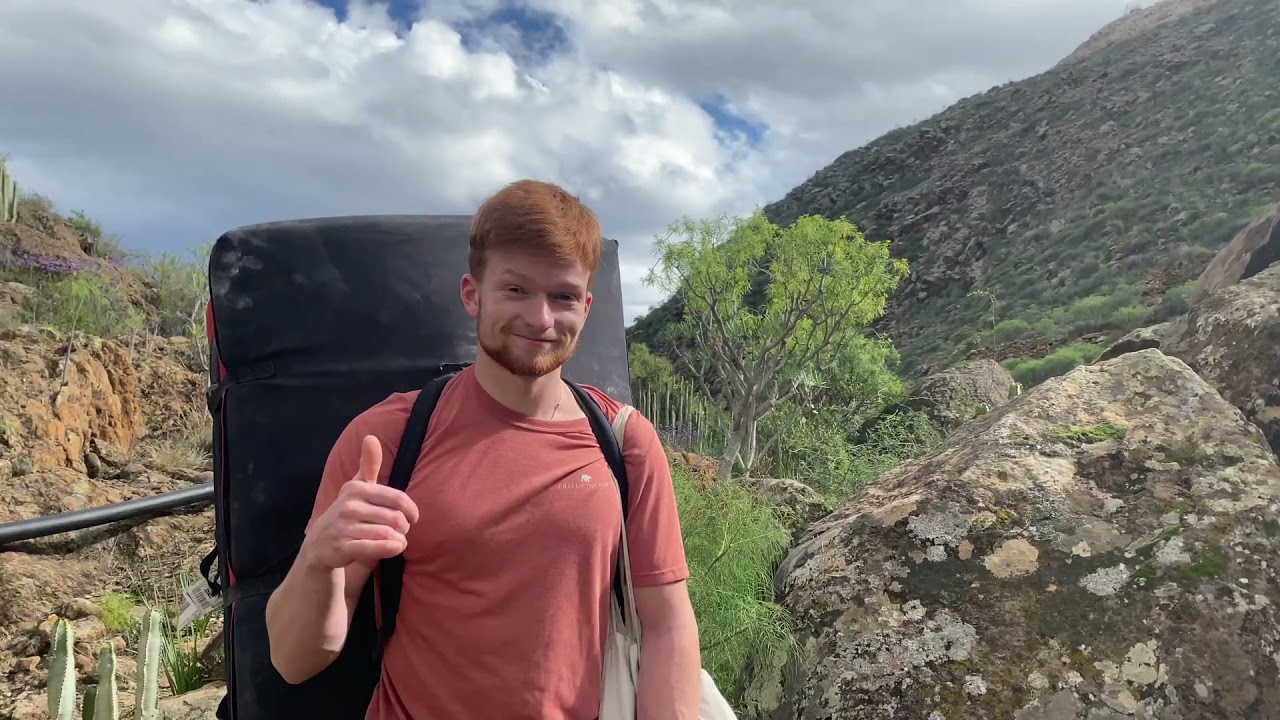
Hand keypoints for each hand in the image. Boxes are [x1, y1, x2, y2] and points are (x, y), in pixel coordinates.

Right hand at [302, 435, 419, 570]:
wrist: (320, 544)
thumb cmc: (348, 512)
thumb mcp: (357, 487)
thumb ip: (369, 464)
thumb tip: (371, 437)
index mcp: (356, 489)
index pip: (398, 499)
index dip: (411, 510)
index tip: (412, 517)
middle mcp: (348, 506)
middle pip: (395, 518)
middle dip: (403, 527)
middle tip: (400, 531)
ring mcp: (344, 527)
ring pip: (387, 534)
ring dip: (398, 540)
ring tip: (396, 541)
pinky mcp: (342, 548)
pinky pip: (375, 548)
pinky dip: (390, 549)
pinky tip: (395, 548)